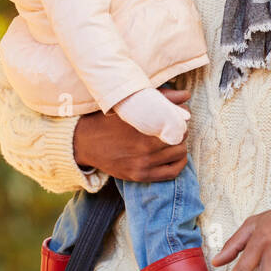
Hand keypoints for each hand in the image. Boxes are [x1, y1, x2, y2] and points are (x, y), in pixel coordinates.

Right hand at [72, 88, 190, 181]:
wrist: (85, 142)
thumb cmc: (109, 119)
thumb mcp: (131, 104)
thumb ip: (161, 98)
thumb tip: (186, 95)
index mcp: (143, 127)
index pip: (179, 124)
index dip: (180, 118)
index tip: (175, 116)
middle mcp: (144, 148)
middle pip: (181, 139)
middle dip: (180, 131)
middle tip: (173, 127)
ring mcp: (142, 164)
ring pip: (179, 154)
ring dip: (179, 146)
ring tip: (171, 139)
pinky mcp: (140, 175)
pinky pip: (171, 172)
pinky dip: (178, 163)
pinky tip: (173, 155)